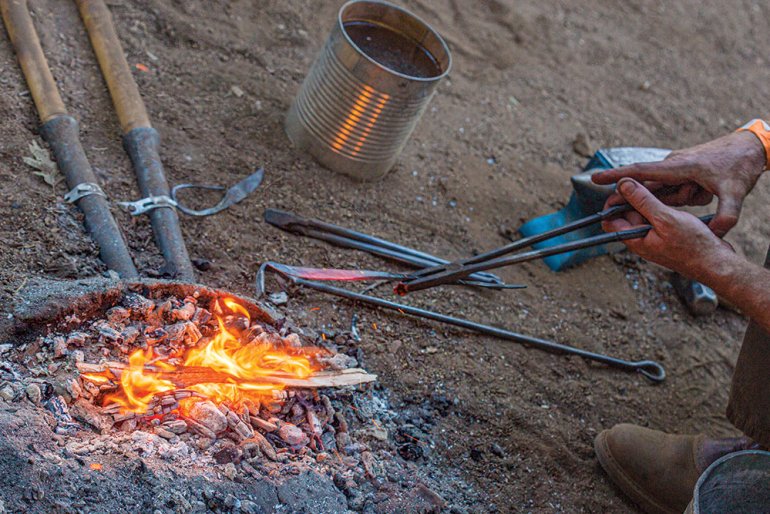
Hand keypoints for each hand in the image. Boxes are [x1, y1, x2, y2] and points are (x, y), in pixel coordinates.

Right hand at [592, 131, 765, 235]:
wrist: (750, 147)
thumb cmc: (739, 164)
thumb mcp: (736, 192)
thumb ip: (726, 215)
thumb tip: (718, 232)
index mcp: (678, 167)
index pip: (640, 172)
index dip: (616, 176)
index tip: (594, 178)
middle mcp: (672, 166)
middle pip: (654, 189)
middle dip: (659, 198)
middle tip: (655, 204)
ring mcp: (677, 168)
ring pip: (669, 192)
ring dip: (687, 197)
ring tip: (707, 191)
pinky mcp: (682, 171)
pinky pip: (677, 189)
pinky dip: (689, 195)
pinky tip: (707, 190)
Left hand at [603, 178, 734, 281]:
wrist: (717, 264)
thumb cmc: (694, 247)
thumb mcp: (666, 219)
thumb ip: (643, 202)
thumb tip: (623, 185)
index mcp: (635, 239)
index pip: (610, 220)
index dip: (612, 202)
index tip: (623, 187)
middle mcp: (641, 239)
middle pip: (625, 214)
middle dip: (631, 197)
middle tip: (645, 182)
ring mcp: (654, 237)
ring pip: (643, 213)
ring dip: (648, 200)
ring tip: (660, 187)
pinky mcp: (666, 235)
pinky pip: (657, 217)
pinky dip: (660, 206)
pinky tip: (672, 198)